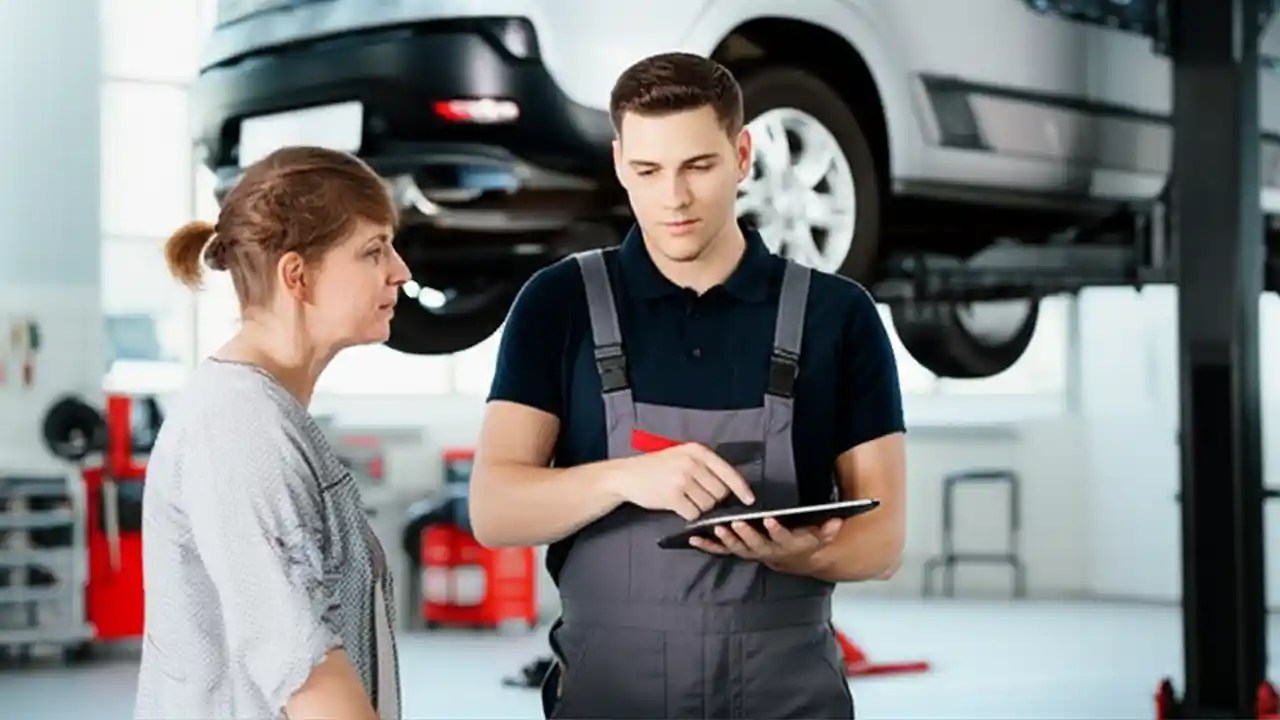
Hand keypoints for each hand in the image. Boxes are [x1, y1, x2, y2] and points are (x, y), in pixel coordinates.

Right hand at [608, 443, 755, 520]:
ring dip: (699, 508)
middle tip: (696, 496)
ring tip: (684, 498)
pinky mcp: (672, 496)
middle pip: (720, 492)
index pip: (728, 471)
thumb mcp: (683, 456)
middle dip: (713, 499)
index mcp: (698, 451)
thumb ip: (705, 466)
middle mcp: (692, 462)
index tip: (750, 500)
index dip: (742, 488)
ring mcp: (682, 479)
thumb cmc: (658, 468)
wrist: (627, 475)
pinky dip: (688, 514)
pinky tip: (676, 505)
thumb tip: (732, 487)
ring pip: (708, 505)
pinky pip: (693, 514)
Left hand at [690, 517, 842, 569]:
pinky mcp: (737, 551)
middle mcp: (765, 551)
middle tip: (734, 522)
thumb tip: (838, 521)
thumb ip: (827, 530)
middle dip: (744, 533)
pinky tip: (694, 538)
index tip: (770, 519)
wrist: (792, 560)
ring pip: (736, 548)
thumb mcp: (818, 537)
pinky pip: (720, 550)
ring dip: (725, 539)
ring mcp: (749, 552)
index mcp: (784, 544)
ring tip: (715, 527)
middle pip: (754, 544)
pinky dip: (707, 545)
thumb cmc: (802, 542)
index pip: (781, 537)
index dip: (775, 529)